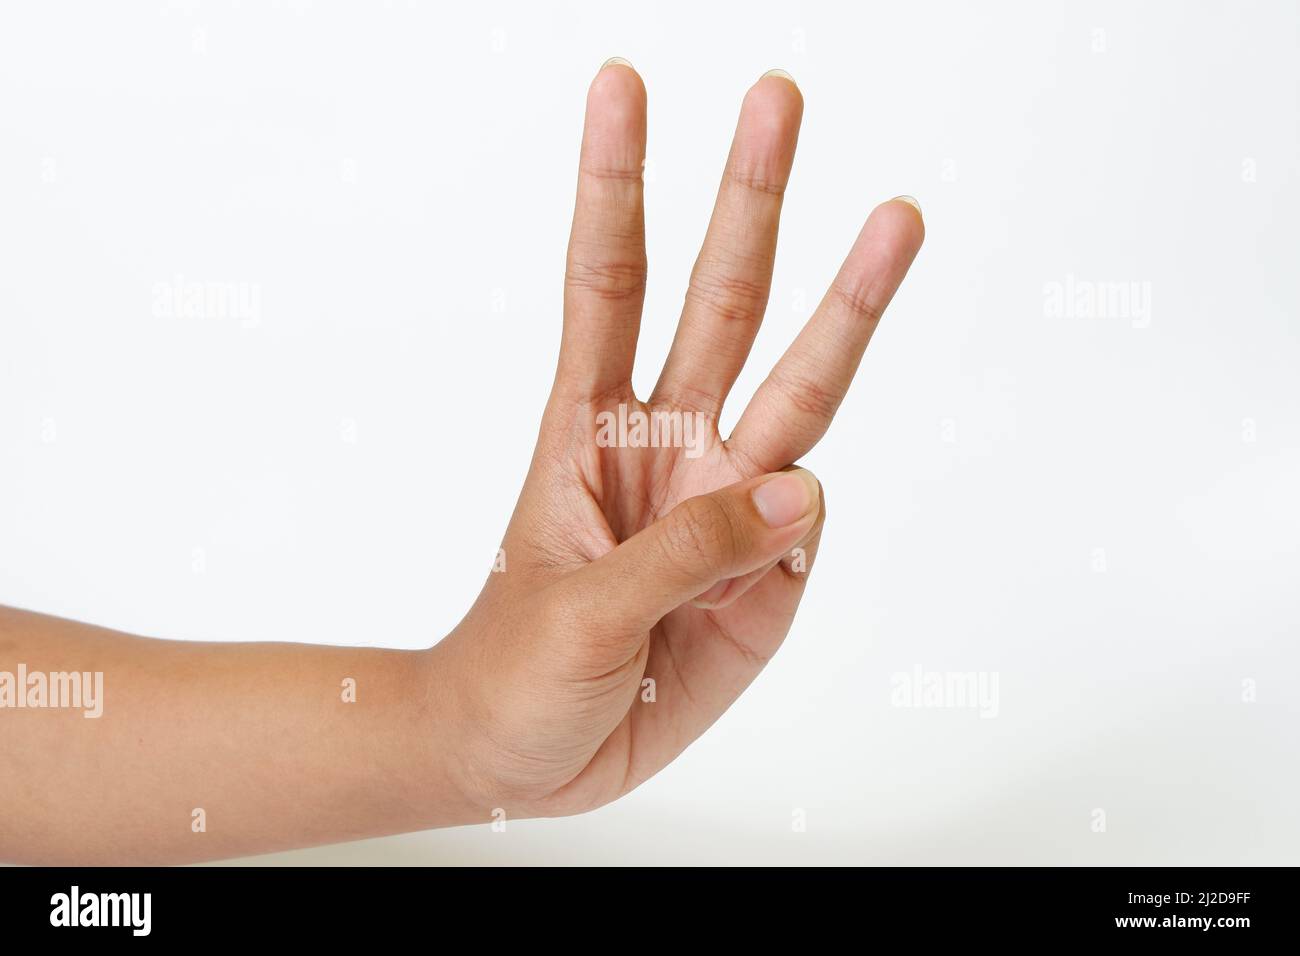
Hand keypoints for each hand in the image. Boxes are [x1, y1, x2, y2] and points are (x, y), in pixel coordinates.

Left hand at [432, 61, 924, 818]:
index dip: (616, 185)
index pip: (608, 282)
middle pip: (722, 303)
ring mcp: (721, 509)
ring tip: (895, 222)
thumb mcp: (577, 612)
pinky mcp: (763, 582)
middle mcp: (668, 447)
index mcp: (592, 428)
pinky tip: (772, 559)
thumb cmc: (514, 672)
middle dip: (750, 201)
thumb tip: (804, 491)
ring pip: (799, 395)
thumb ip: (689, 552)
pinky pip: (805, 538)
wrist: (520, 761)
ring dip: (847, 307)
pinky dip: (805, 533)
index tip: (624, 86)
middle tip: (777, 99)